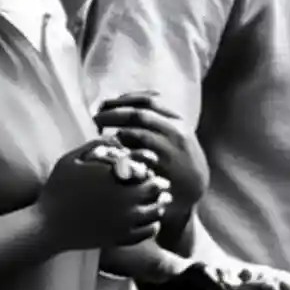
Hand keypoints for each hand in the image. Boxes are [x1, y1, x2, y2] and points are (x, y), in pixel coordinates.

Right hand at [38, 140, 168, 250]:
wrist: (48, 225)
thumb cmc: (57, 190)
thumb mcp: (70, 160)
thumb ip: (96, 146)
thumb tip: (117, 139)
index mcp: (114, 179)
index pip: (146, 172)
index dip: (148, 170)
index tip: (147, 170)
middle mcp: (125, 199)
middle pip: (156, 192)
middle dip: (158, 187)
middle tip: (160, 186)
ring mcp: (126, 221)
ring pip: (156, 212)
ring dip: (158, 204)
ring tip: (157, 202)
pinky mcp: (122, 237)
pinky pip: (149, 231)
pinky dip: (153, 224)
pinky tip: (150, 221)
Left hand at [95, 92, 207, 219]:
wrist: (193, 189)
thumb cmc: (174, 159)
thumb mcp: (169, 135)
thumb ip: (149, 121)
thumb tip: (114, 107)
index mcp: (177, 120)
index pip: (147, 100)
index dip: (122, 100)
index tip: (104, 105)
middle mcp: (177, 132)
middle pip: (139, 114)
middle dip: (113, 113)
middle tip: (96, 118)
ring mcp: (172, 151)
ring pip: (139, 133)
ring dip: (116, 132)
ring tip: (99, 134)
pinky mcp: (164, 169)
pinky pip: (139, 156)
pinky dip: (123, 151)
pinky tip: (113, 152)